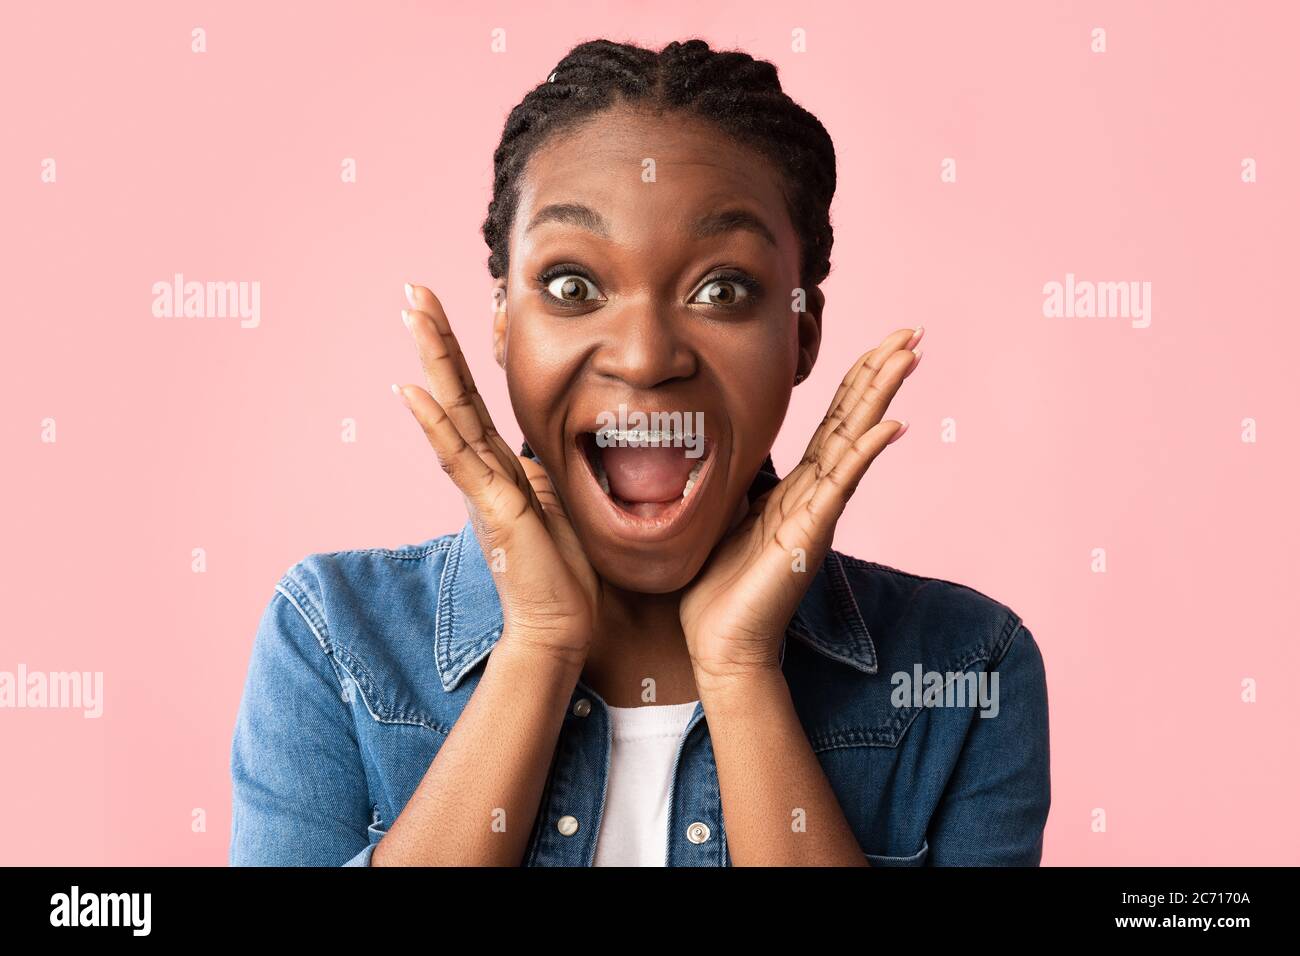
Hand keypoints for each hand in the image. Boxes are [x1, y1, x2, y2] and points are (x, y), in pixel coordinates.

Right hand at [393, 283, 599, 667]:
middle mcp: (484, 473)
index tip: (455, 310)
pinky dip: (436, 425)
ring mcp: (483, 489)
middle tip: (412, 290)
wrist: (561, 629)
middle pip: (456, 394)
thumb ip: (544, 475)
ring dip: (434, 360)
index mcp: (500, 471)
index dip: (465, 355)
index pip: (478, 401)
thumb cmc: (563, 576)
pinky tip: (412, 391)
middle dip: (436, 340)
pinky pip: (460, 460)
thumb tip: (545, 449)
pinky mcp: (493, 510)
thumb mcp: (558, 507)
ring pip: (452, 413)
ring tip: (412, 312)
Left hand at [679, 326, 923, 688]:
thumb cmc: (722, 584)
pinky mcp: (810, 534)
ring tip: (909, 355)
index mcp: (799, 485)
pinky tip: (891, 425)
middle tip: (912, 330)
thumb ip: (742, 479)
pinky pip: (841, 485)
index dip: (858, 378)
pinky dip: (865, 453)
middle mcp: (818, 493)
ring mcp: (818, 511)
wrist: (720, 643)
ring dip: (881, 395)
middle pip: (855, 418)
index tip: (884, 341)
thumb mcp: (730, 513)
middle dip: (882, 371)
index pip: (835, 420)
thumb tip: (725, 442)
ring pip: (855, 441)